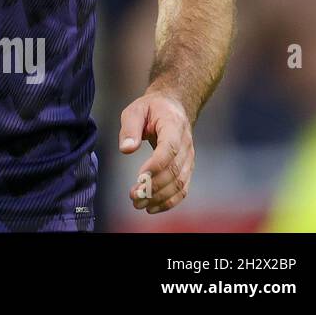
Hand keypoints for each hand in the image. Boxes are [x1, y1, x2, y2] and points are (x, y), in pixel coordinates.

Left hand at [119, 91, 193, 215]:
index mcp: (173, 126)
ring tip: (139, 204)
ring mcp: (189, 158)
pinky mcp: (187, 168)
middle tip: (134, 196)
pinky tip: (152, 207)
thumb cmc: (151, 108)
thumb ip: (130, 128)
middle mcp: (185, 144)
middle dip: (154, 186)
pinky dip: (169, 201)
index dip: (156, 165)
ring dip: (160, 197)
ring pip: (179, 183)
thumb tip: (126, 149)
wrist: (174, 107)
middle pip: (174, 170)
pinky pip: (183, 188)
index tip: (140, 177)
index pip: (169, 149)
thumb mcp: (135, 110)